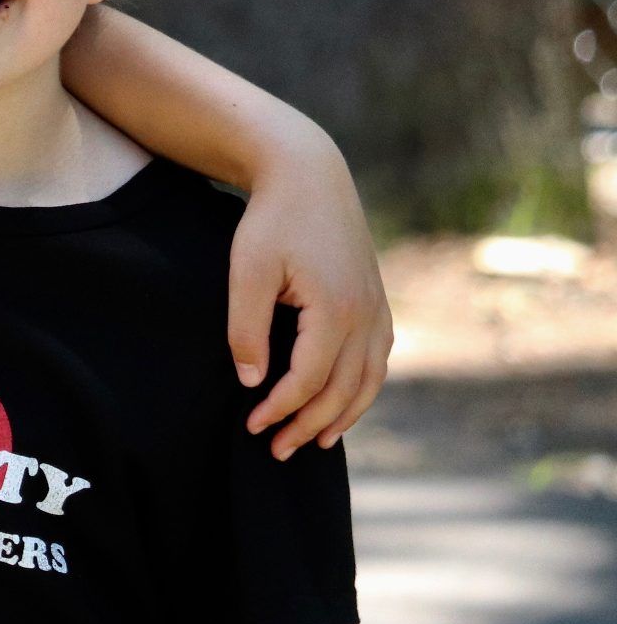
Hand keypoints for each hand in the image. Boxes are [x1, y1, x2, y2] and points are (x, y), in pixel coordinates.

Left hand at [228, 129, 391, 458]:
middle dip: (308, 424)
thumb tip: (251, 381)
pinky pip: (377, 358)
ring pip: (368, 380)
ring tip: (314, 441)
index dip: (279, 409)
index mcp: (335, 309)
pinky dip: (362, 388)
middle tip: (276, 450)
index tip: (251, 427)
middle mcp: (366, 314)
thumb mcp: (247, 271)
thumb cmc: (271, 219)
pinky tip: (343, 403)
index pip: (308, 380)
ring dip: (342, 416)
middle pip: (342, 390)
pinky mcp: (376, 300)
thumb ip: (246, 328)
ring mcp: (377, 308)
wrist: (308, 174)